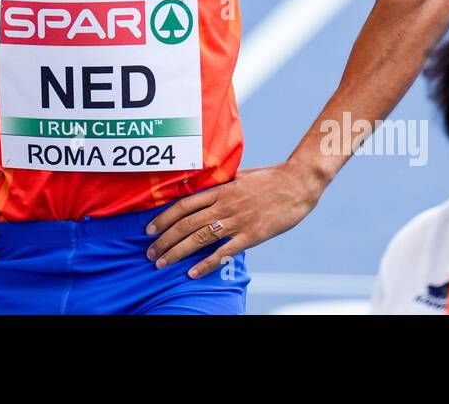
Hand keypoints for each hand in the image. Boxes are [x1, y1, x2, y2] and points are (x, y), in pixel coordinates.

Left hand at [144, 161, 325, 278]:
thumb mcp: (241, 175)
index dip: (164, 218)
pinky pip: (224, 252)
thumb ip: (222, 183)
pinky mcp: (251, 235)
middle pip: (186, 223)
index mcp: (220, 190)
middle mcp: (224, 205)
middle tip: (150, 253)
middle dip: (164, 239)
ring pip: (200, 238)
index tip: (149, 229)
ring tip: (161, 263)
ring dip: (177, 252)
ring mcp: (237, 220)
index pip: (184, 205)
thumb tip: (205, 186)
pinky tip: (192, 273)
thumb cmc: (271, 178)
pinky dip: (206, 263)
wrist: (298, 182)